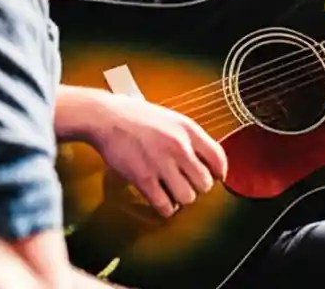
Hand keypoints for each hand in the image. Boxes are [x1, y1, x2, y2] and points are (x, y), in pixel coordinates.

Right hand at [86, 94, 226, 217]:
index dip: (219, 172)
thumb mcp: (170, 118)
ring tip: (173, 192)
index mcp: (188, 129)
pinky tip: (162, 201)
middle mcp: (179, 146)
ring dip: (181, 199)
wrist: (106, 117)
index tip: (215, 177)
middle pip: (205, 183)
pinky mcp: (143, 178)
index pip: (218, 158)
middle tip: (186, 183)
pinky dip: (165, 208)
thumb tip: (204, 158)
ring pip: (188, 197)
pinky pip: (165, 205)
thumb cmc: (135, 116)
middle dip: (197, 187)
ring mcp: (161, 163)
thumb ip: (188, 137)